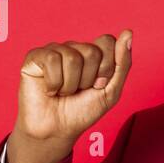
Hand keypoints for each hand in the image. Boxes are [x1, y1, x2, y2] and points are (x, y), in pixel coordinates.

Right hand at [14, 30, 132, 142]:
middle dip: (89, 79)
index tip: (98, 85)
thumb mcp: (111, 90)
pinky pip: (52, 60)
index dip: (106, 69)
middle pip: (92, 51)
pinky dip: (54, 83)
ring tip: (64, 92)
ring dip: (71, 84)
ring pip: (72, 57)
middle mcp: (74, 47)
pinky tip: (50, 90)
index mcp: (93, 52)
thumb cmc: (83, 111)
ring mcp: (54, 50)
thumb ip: (122, 62)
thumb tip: (128, 33)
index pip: (108, 42)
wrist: (58, 130)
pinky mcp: (35, 57)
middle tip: (79, 90)